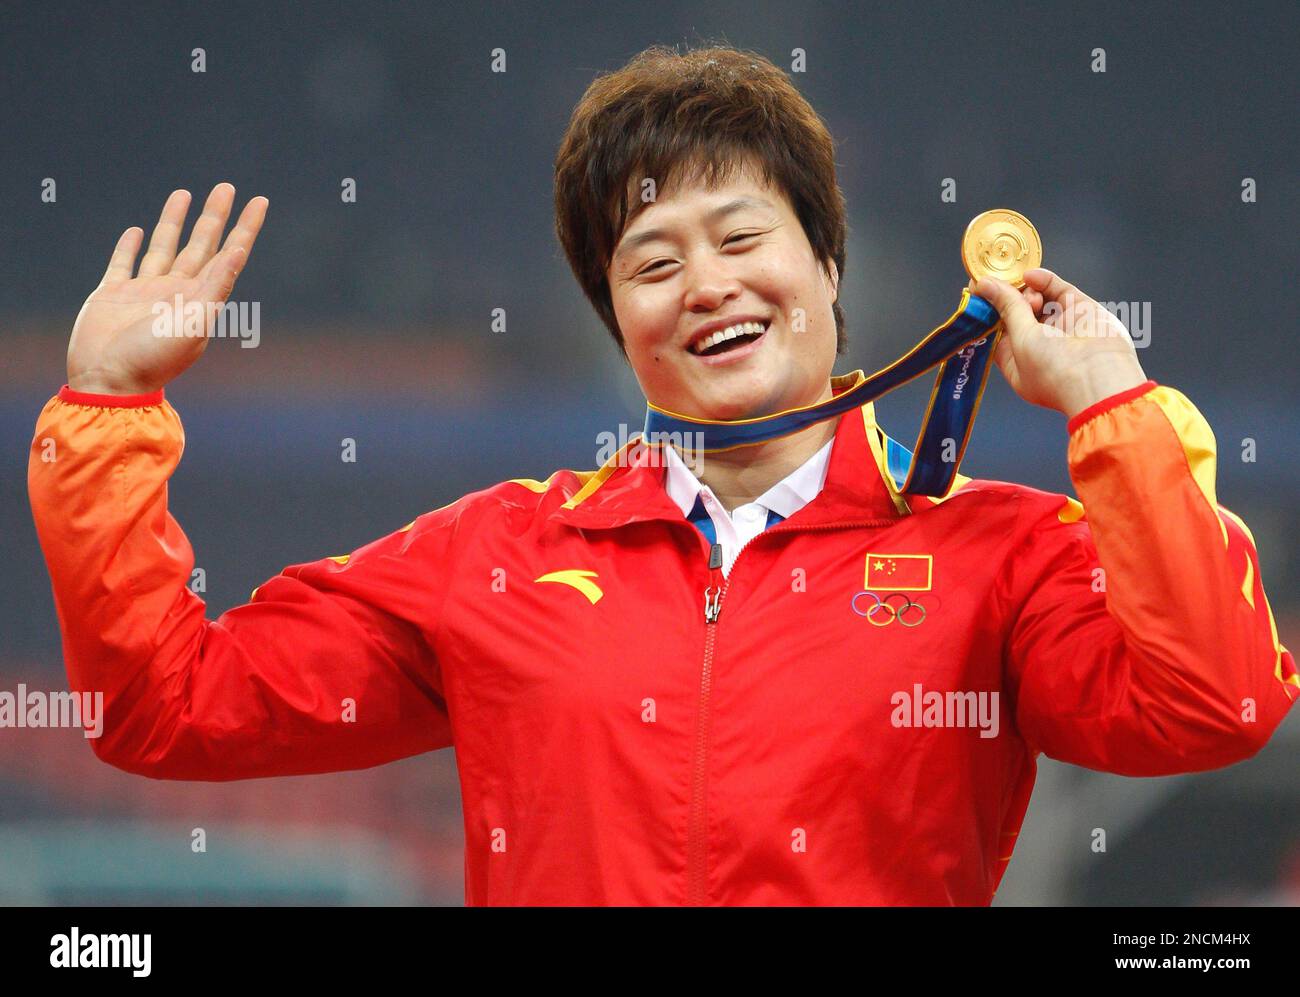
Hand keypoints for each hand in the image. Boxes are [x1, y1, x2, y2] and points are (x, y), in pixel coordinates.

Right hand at [66, 183, 267, 394]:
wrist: (108, 385)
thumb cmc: (153, 360)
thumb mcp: (194, 323)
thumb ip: (216, 287)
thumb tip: (239, 251)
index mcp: (200, 299)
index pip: (229, 255)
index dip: (245, 228)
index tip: (260, 201)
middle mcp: (176, 292)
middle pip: (201, 245)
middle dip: (214, 216)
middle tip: (227, 187)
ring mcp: (144, 292)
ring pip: (164, 246)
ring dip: (175, 222)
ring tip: (185, 194)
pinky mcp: (112, 295)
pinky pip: (123, 263)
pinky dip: (128, 246)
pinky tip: (135, 230)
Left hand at [969, 269, 1146, 419]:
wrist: (1101, 377)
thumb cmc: (1054, 372)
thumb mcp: (1021, 339)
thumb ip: (1006, 308)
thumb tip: (984, 286)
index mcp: (1020, 364)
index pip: (998, 333)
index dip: (987, 312)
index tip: (976, 290)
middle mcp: (1041, 346)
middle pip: (1016, 314)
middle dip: (1006, 298)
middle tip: (993, 281)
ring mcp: (1061, 327)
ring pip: (1037, 300)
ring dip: (1025, 292)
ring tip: (1023, 292)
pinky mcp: (1080, 310)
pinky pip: (1058, 290)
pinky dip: (1044, 281)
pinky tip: (1031, 276)